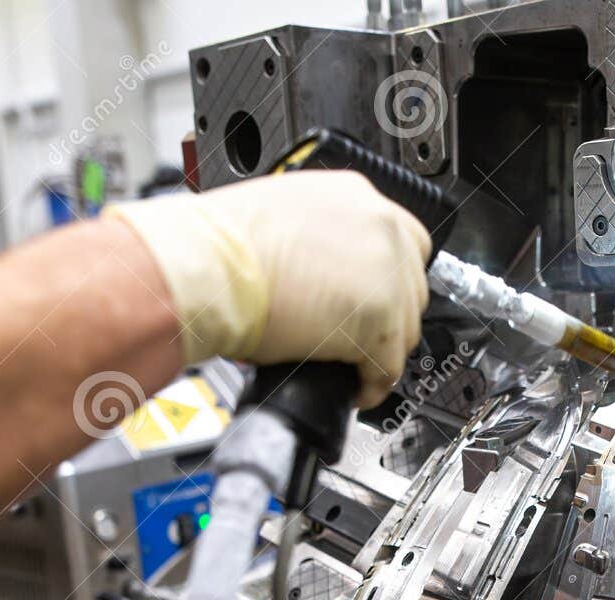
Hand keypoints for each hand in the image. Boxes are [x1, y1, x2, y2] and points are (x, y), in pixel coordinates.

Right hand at [107, 171, 431, 406]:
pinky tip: (354, 388)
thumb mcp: (283, 218)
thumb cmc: (220, 245)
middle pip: (410, 287)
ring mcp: (385, 272)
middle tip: (361, 339)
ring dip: (380, 352)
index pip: (404, 242)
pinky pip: (388, 366)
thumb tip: (328, 273)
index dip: (390, 281)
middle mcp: (379, 227)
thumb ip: (320, 238)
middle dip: (389, 319)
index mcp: (356, 195)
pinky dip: (373, 384)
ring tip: (353, 367)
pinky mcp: (378, 318)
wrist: (204, 266)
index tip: (378, 301)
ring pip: (404, 329)